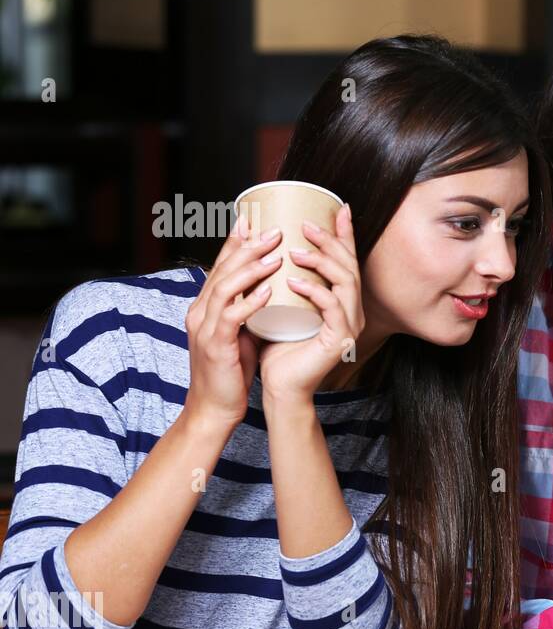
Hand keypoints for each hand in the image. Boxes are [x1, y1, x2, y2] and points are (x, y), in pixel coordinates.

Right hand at [182, 214, 281, 431]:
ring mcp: (205, 327)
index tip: (254, 220)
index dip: (236, 242)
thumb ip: (247, 311)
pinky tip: (270, 290)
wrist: (215, 408)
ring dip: (251, 268)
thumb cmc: (231, 371)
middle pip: (222, 269)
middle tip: (274, 229)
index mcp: (205, 306)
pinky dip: (251, 301)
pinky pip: (232, 317)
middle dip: (248, 247)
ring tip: (276, 253)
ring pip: (225, 287)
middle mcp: (200, 311)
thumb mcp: (240, 334)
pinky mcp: (215, 345)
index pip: (221, 266)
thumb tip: (270, 290)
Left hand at [259, 204, 364, 404]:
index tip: (338, 207)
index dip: (344, 233)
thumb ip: (280, 277)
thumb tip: (264, 244)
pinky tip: (293, 281)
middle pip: (349, 265)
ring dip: (321, 262)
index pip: (346, 259)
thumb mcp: (278, 303)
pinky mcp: (340, 340)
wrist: (280, 386)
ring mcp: (349, 326)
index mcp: (341, 300)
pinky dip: (314, 291)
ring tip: (294, 251)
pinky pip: (333, 308)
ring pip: (346, 282)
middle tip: (305, 225)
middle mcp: (351, 310)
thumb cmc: (278, 346)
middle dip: (330, 241)